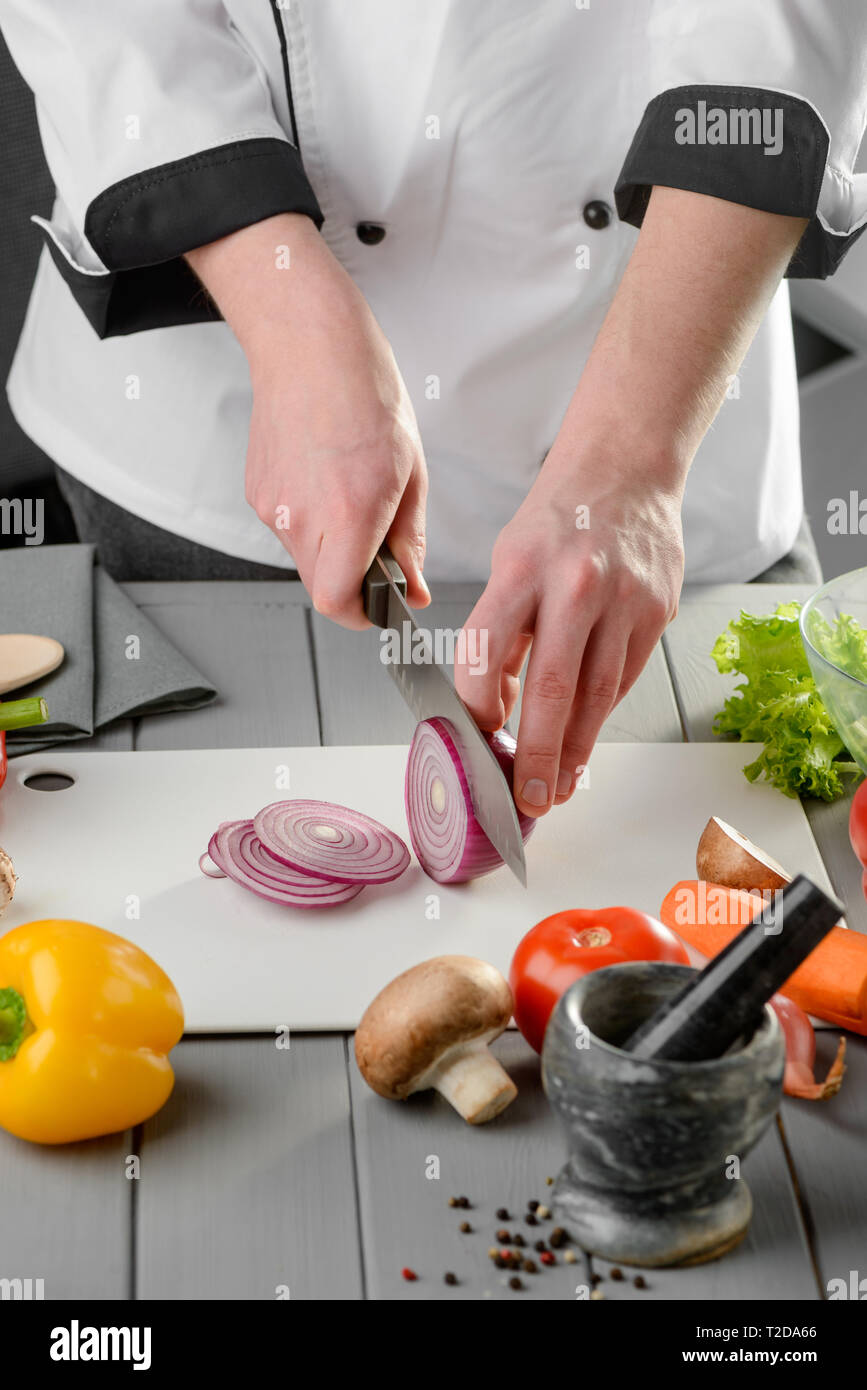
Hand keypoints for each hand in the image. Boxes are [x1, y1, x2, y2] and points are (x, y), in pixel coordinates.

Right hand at [187, 214, 429, 627]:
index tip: (383, 605)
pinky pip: (287, 529)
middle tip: (378, 545)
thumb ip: (410, 540)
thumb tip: (412, 588)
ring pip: (305, 559)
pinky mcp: (256, 493)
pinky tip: (325, 478)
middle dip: (353, 581)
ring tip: (351, 493)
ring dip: (333, 547)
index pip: (338, 601)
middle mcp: (302, 516)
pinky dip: (311, 521)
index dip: (362, 614)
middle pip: (322, 587)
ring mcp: (272, 506)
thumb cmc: (365, 392)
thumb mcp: (412, 471)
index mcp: (350, 511)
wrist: (307, 344)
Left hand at [455, 450, 683, 817]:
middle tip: (529, 799)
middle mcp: (575, 584)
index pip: (488, 650)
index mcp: (522, 567)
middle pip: (553, 686)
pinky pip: (624, 677)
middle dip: (538, 753)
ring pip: (598, 694)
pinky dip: (601, 714)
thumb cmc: (557, 518)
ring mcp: (624, 600)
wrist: (626, 471)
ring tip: (560, 788)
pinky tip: (586, 741)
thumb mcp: (509, 560)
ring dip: (577, 750)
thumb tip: (499, 705)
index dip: (478, 704)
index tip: (478, 737)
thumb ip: (501, 631)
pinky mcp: (657, 612)